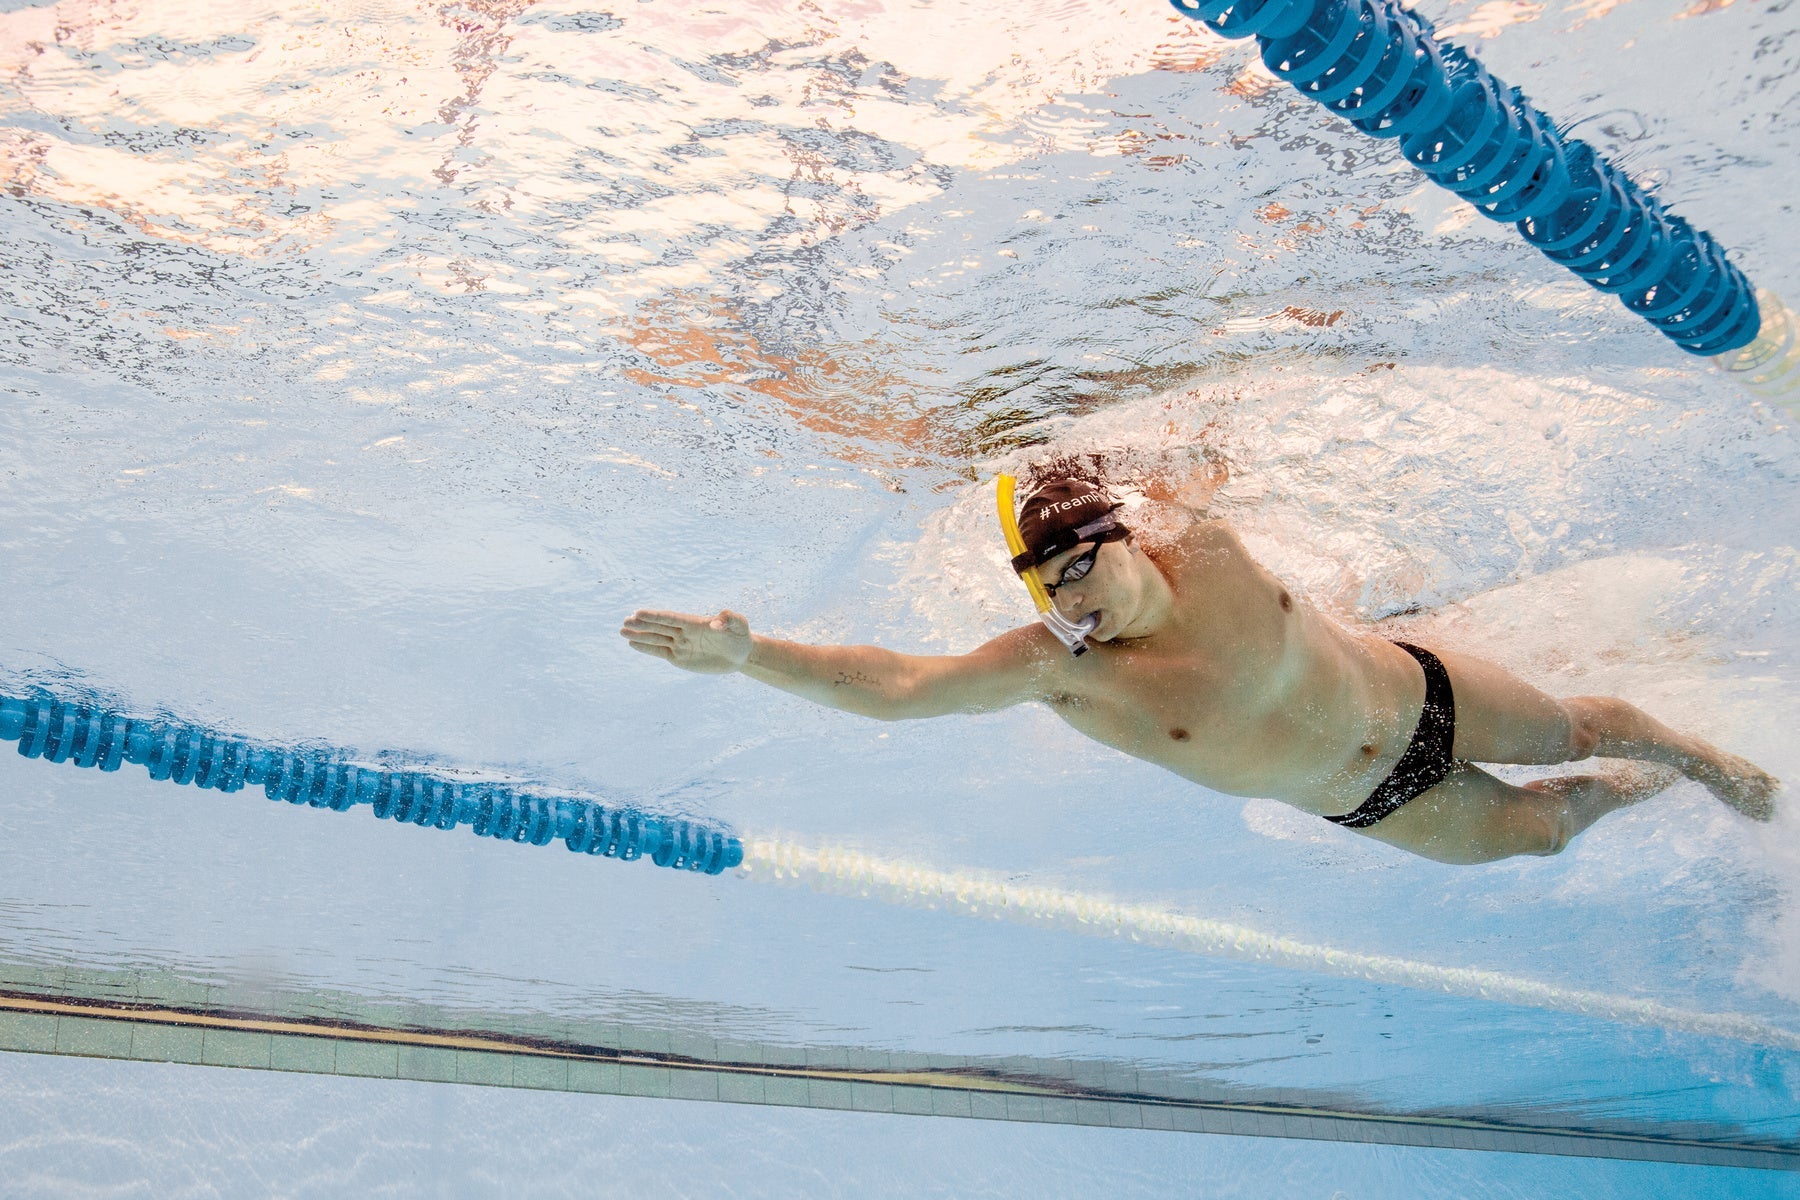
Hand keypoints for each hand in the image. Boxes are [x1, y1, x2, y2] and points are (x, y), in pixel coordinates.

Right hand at [620, 609, 752, 674]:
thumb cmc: (740, 636)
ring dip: (639, 635)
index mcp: (694, 622)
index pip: (671, 618)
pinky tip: (633, 644)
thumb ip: (729, 620)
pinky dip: (647, 648)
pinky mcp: (679, 657)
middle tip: (625, 621)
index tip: (639, 612)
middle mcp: (683, 631)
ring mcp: (679, 644)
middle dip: (642, 624)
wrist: (740, 654)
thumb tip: (715, 623)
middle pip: (659, 627)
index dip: (655, 616)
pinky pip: (660, 651)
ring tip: (621, 631)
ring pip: (656, 638)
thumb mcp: (740, 626)